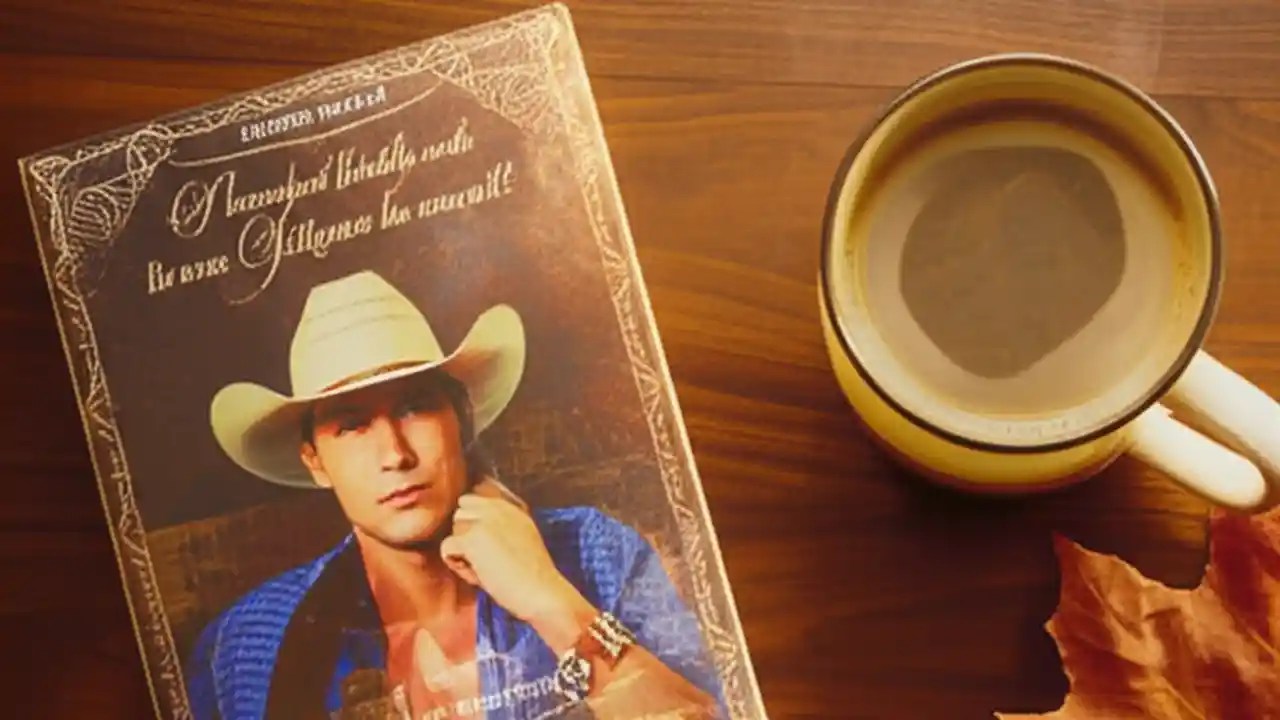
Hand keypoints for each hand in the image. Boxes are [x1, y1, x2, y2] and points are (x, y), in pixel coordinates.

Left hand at [440, 494, 590, 635]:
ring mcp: (483, 522)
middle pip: (462, 511)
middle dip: (466, 531)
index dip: (473, 519)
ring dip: (461, 548)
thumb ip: (502, 525)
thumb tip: (475, 528)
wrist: (541, 591)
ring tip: (481, 567)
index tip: (483, 540)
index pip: (476, 496)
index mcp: (511, 507)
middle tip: (480, 555)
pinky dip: (456, 563)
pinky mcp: (471, 540)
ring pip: (454, 528)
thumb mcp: (523, 535)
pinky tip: (476, 574)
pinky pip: (447, 547)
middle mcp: (497, 508)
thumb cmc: (534, 574)